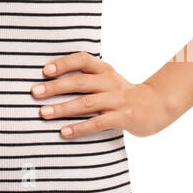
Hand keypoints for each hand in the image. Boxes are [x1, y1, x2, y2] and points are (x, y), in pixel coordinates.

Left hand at [29, 52, 172, 138]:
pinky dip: (80, 127)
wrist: (156, 106)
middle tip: (35, 92)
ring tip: (43, 113)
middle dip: (55, 87)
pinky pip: (98, 123)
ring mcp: (117, 100)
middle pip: (79, 81)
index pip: (82, 59)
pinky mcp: (124, 117)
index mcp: (104, 69)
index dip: (63, 63)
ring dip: (62, 108)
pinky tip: (64, 132)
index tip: (44, 70)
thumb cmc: (122, 94)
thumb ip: (86, 79)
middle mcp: (110, 82)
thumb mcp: (107, 80)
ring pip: (85, 103)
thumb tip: (49, 81)